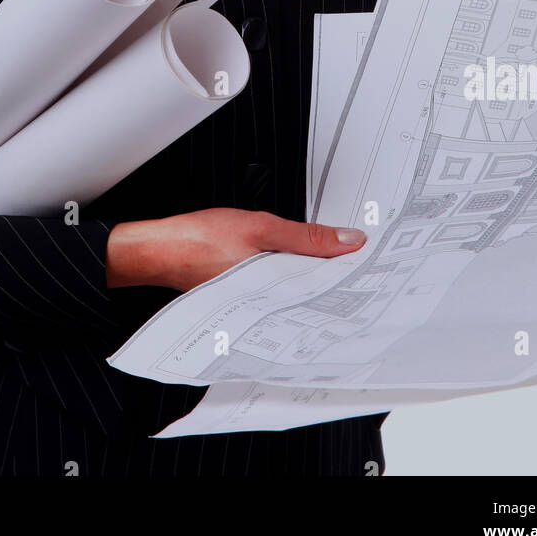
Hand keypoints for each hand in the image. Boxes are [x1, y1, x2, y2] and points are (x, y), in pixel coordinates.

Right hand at [105, 207, 366, 292]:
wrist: (161, 249)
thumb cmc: (201, 240)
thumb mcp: (261, 228)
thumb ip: (307, 238)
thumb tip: (348, 242)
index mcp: (276, 294)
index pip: (327, 291)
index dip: (351, 276)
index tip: (375, 263)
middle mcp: (269, 307)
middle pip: (315, 293)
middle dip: (337, 277)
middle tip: (365, 259)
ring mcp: (258, 303)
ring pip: (299, 290)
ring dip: (317, 275)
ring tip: (338, 258)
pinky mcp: (248, 296)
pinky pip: (281, 287)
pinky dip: (294, 274)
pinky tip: (301, 260)